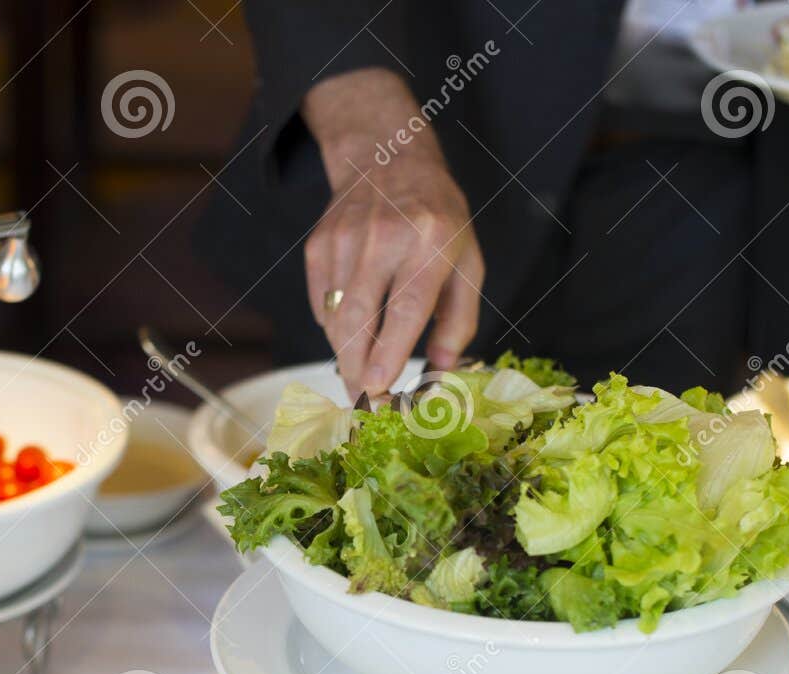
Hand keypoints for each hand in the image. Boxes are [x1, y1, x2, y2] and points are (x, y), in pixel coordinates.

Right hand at [301, 69, 483, 397]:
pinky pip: (322, 304)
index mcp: (432, 240)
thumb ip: (459, 319)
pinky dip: (334, 326)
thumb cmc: (438, 219)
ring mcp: (346, 239)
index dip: (389, 351)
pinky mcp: (319, 245)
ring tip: (359, 372)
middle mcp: (385, 237)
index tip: (378, 388)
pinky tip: (353, 327)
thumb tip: (442, 369)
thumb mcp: (468, 261)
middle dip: (356, 368)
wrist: (388, 158)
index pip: (406, 306)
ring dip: (345, 353)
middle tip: (363, 401)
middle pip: (360, 317)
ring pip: (336, 317)